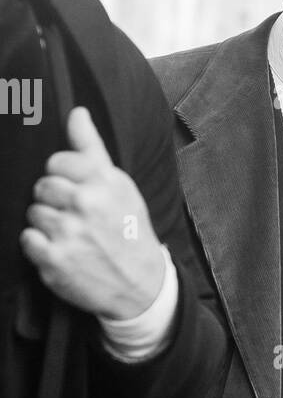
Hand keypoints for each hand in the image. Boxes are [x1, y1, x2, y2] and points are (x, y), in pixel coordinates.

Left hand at [20, 107, 164, 319]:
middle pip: (41, 187)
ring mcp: (69, 234)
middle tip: (75, 216)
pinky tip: (62, 250)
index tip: (77, 191)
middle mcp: (86, 205)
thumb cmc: (128, 230)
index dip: (62, 176)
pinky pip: (27, 240)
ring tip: (72, 236)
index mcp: (103, 183)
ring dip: (47, 225)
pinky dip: (39, 246)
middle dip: (53, 200)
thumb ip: (92, 150)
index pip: (57, 162)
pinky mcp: (55, 261)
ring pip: (33, 213)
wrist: (141, 285)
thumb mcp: (120, 186)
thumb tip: (76, 112)